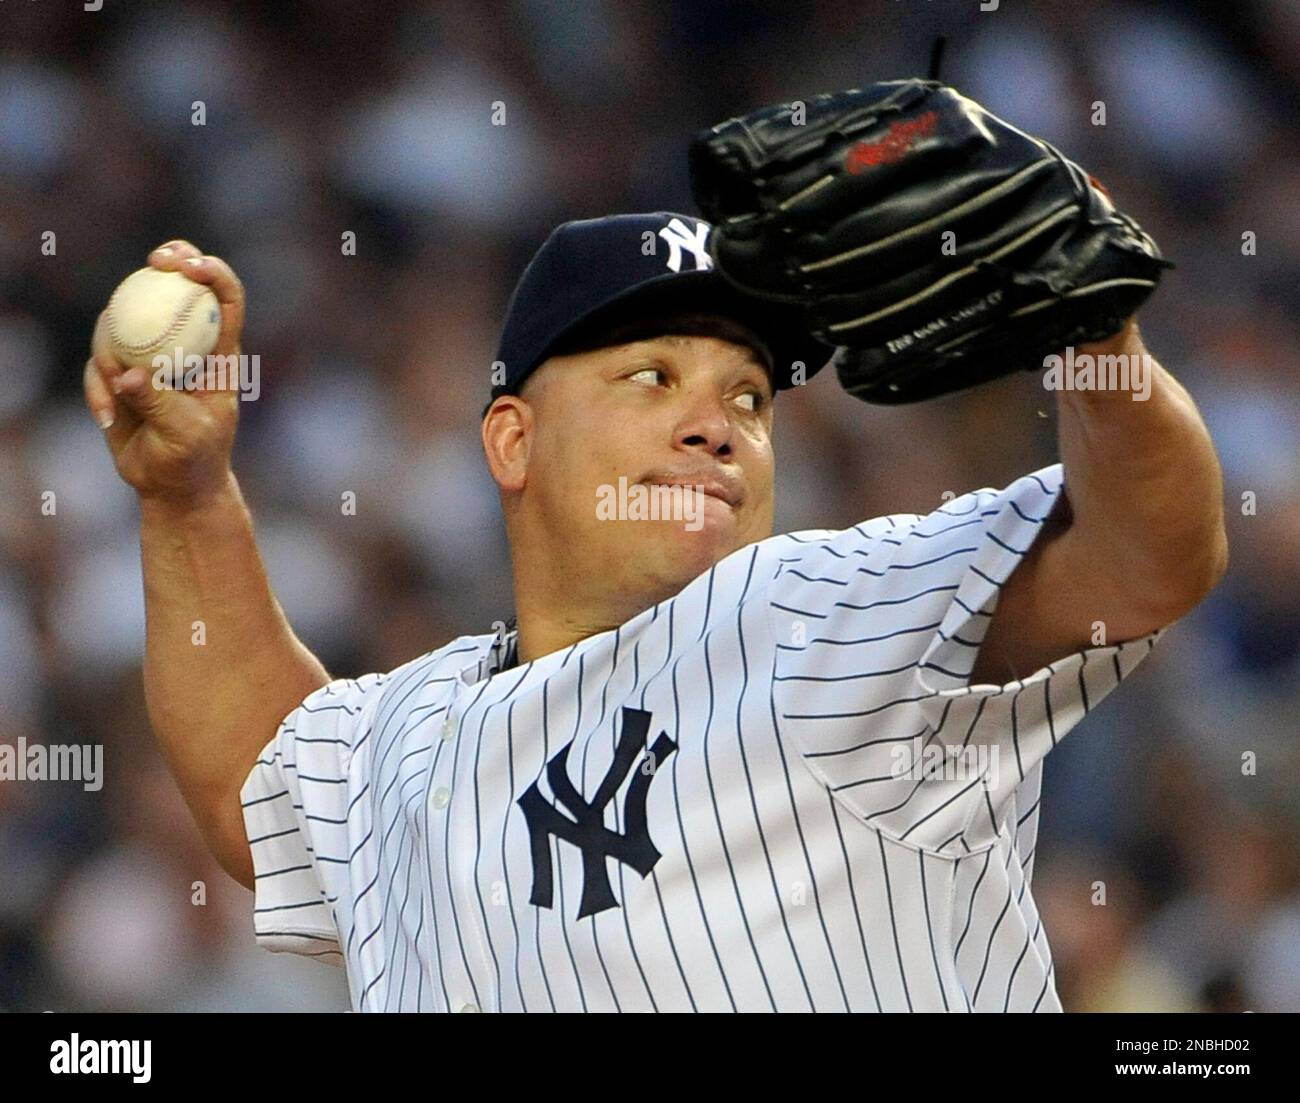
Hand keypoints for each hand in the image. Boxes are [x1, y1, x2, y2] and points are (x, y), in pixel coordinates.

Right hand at [85, 241, 246, 503]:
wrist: (172, 487)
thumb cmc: (194, 459)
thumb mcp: (186, 433)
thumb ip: (159, 402)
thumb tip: (128, 374)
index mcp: (217, 353)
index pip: (224, 300)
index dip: (212, 272)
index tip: (191, 265)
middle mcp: (184, 344)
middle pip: (174, 287)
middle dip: (166, 263)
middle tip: (154, 262)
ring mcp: (149, 354)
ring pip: (125, 321)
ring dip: (114, 348)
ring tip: (118, 390)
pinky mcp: (119, 372)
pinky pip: (99, 363)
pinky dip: (99, 388)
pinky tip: (109, 418)